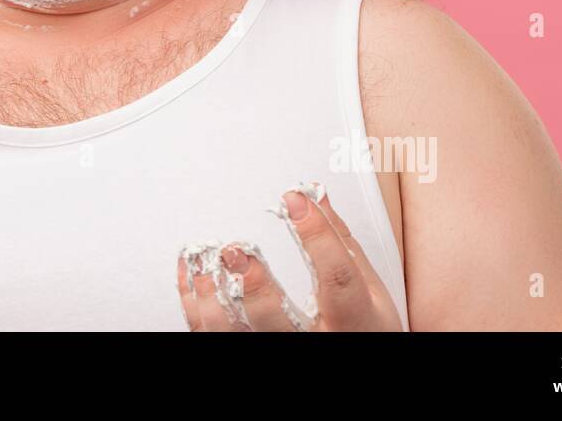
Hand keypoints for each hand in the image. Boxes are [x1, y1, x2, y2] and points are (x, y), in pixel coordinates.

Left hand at [176, 181, 401, 330]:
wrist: (359, 364)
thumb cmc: (363, 330)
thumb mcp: (369, 292)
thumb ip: (341, 244)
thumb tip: (316, 197)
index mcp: (352, 321)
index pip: (337, 279)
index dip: (316, 237)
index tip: (295, 201)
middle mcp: (313, 342)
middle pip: (277, 320)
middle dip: (253, 285)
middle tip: (235, 251)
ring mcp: (277, 349)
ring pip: (236, 335)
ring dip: (213, 298)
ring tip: (206, 265)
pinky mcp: (248, 352)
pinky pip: (209, 335)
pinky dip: (195, 303)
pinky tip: (192, 276)